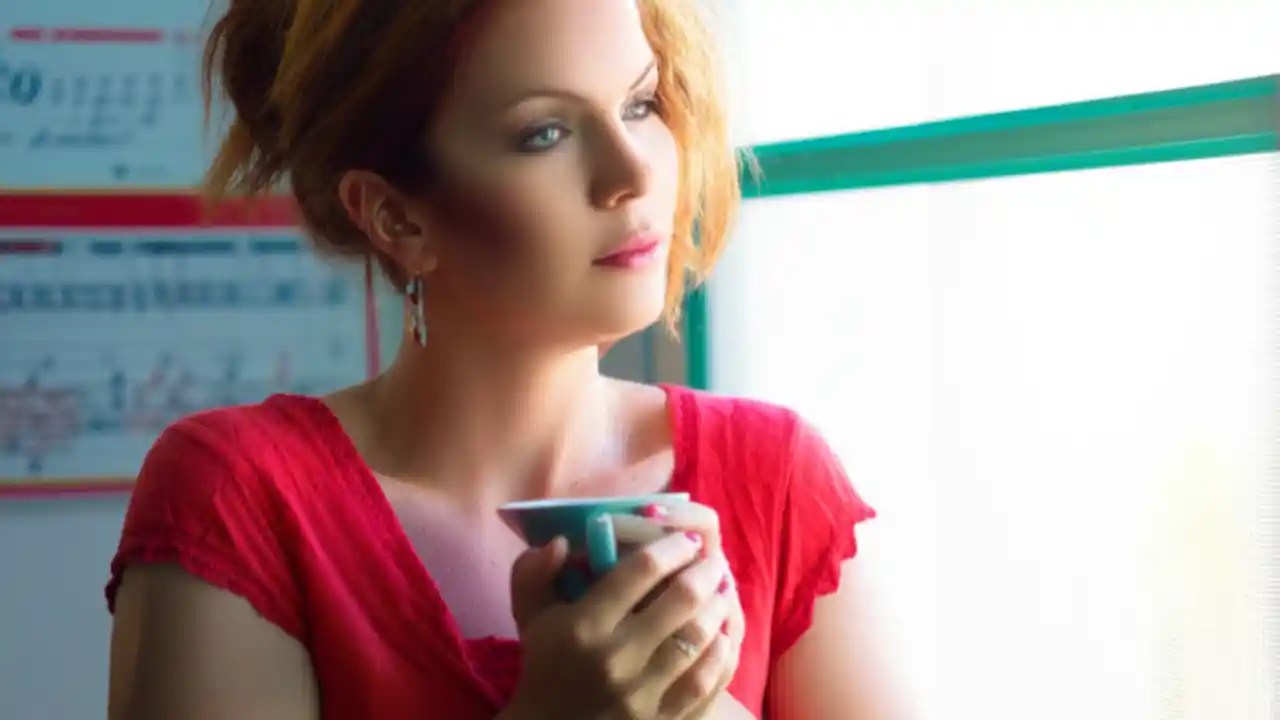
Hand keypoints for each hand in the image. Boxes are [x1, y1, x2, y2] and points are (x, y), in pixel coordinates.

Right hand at [506, 519, 735, 719]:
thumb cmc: (545, 667)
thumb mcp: (530, 617)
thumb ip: (533, 572)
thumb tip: (563, 541)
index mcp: (584, 626)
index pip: (642, 570)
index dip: (672, 547)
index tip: (687, 540)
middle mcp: (617, 657)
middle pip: (682, 599)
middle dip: (705, 571)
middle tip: (713, 561)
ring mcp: (645, 694)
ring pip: (700, 638)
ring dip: (719, 608)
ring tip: (722, 592)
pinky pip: (709, 681)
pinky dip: (723, 653)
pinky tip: (723, 635)